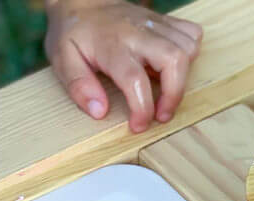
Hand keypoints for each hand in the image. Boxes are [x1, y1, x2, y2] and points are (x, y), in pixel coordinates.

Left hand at [45, 0, 201, 132]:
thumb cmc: (73, 33)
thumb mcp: (62, 59)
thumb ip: (79, 86)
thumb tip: (99, 111)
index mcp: (112, 45)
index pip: (135, 79)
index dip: (142, 109)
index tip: (137, 126)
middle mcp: (138, 32)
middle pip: (174, 59)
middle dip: (174, 94)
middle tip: (161, 115)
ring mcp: (154, 24)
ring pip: (188, 48)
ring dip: (182, 77)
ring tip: (164, 91)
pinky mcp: (165, 21)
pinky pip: (192, 35)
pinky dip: (189, 56)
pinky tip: (170, 68)